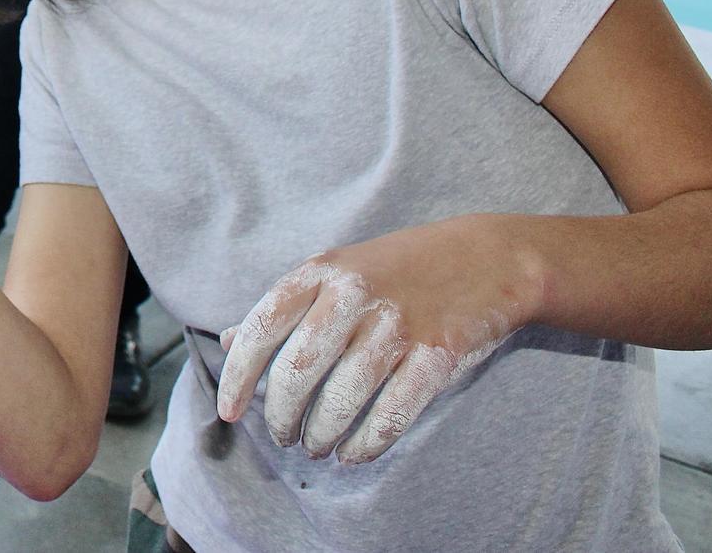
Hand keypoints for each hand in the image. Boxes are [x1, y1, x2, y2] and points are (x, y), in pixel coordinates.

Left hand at [215, 217, 531, 463]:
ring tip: (315, 446)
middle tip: (283, 436)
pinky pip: (391, 414)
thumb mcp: (334, 271)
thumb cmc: (396, 270)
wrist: (485, 258)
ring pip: (341, 400)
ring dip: (321, 435)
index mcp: (320, 272)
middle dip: (281, 416)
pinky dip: (366, 444)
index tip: (229, 413)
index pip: (262, 328)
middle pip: (297, 371)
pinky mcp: (436, 355)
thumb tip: (227, 342)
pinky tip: (354, 452)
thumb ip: (284, 307)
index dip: (239, 376)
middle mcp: (353, 295)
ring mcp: (396, 325)